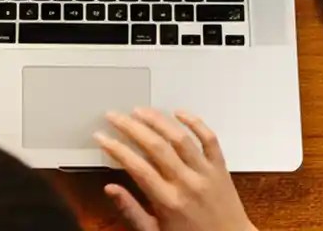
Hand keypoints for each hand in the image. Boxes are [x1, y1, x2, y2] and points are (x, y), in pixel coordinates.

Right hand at [94, 108, 255, 230]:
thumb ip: (131, 211)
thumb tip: (111, 189)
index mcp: (168, 202)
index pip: (136, 167)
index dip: (115, 148)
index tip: (102, 137)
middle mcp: (187, 184)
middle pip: (155, 146)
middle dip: (130, 126)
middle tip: (114, 116)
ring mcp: (205, 173)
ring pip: (180, 138)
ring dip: (157, 120)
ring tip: (139, 110)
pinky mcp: (220, 168)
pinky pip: (209, 139)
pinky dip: (195, 122)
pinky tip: (180, 113)